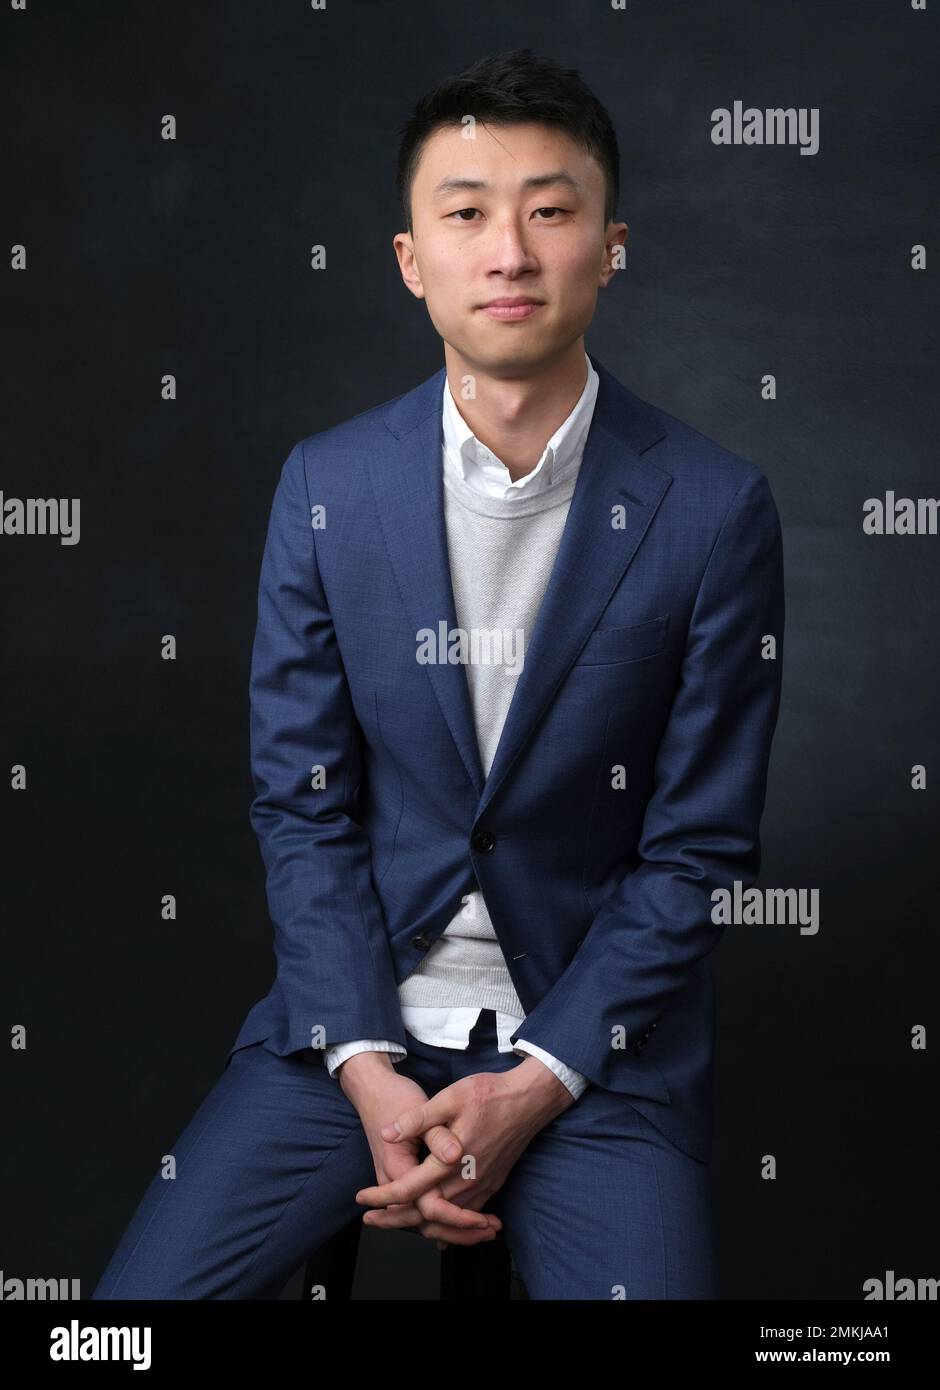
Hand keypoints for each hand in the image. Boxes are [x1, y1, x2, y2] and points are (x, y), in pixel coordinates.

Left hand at [355, 1057, 575, 1247]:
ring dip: (420, 1225)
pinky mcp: (492, 1184)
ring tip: (394, 1223)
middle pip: (426, 1214)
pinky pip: (466, 1215)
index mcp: (450, 1159)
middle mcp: (466, 1180)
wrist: (529, 1100)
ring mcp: (482, 1185)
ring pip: (447, 1220)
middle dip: (395, 1220)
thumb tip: (387, 1132)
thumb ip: (417, 1118)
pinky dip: (447, 1225)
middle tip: (371, 1220)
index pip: (410, 1189)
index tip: (362, 1199)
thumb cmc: (489, 1095)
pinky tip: (435, 1227)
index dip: (383, 1196)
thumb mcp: (450, 1097)